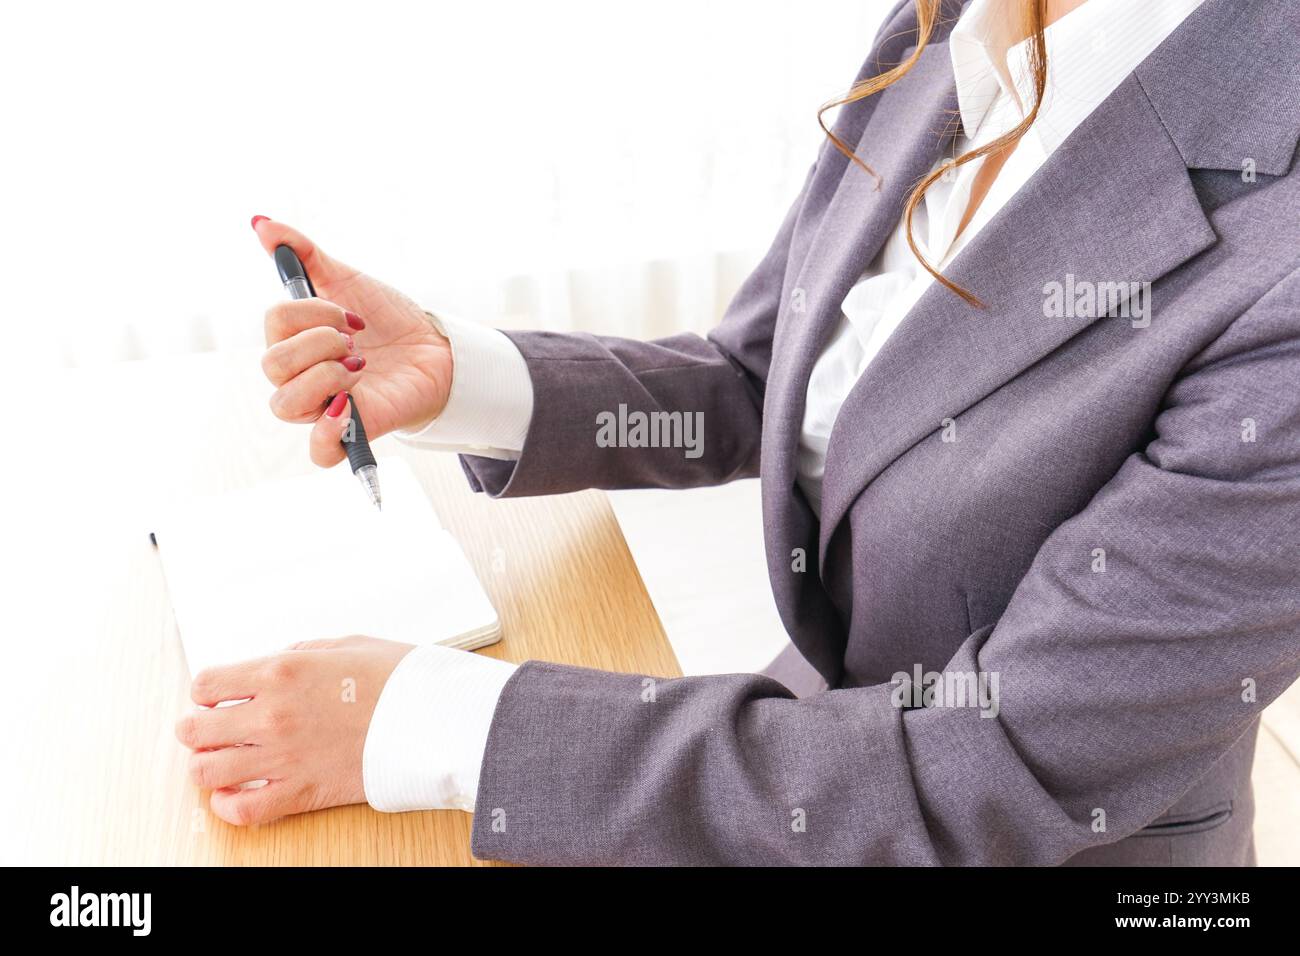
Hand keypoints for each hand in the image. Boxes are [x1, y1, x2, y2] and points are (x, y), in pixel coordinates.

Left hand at [174, 636, 414, 825]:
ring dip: (209, 766)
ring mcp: (283, 756)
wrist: (435, 718)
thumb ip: (303, 651)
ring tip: (225, 761)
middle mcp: (272, 714)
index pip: (206, 684)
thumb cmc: (401, 678)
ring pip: (207, 771)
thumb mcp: (349, 643)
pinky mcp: (302, 791)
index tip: (220, 697)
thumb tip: (279, 660)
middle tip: (216, 730)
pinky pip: (242, 810)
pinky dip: (229, 806)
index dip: (208, 692)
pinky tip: (236, 794)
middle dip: (199, 728)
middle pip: (195, 729)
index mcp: (281, 671)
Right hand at [253, 216, 453, 465]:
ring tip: (360, 367)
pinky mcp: (352, 433)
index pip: (274, 325)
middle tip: (356, 341)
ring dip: (324, 377)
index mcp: (296, 340)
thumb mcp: (349, 280)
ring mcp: (323, 407)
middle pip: (273, 365)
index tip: (352, 315)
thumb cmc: (389, 320)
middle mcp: (302, 376)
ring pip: (285, 404)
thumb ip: (307, 254)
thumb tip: (262, 223)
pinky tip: (348, 407)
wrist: (436, 349)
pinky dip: (327, 434)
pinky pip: (319, 453)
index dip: (311, 312)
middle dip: (320, 343)